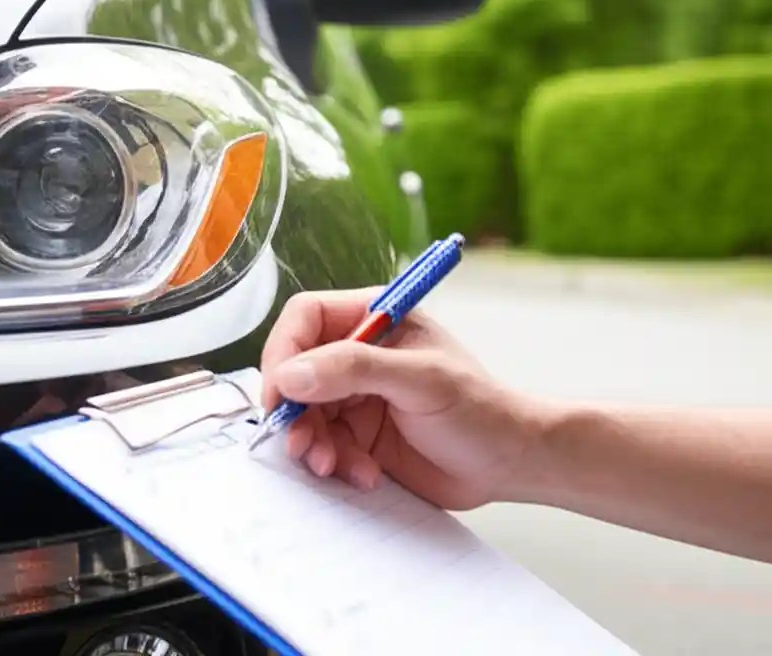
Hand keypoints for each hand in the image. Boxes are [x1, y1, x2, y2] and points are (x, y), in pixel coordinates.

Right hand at [260, 289, 545, 509]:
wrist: (511, 464)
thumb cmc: (480, 409)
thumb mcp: (419, 380)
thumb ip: (354, 368)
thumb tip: (292, 374)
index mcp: (373, 319)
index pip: (306, 319)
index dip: (285, 353)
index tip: (282, 394)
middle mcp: (357, 354)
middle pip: (296, 372)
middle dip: (296, 412)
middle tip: (302, 444)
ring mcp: (355, 396)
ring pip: (304, 414)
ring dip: (312, 443)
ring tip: (333, 464)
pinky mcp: (357, 435)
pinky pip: (322, 445)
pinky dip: (333, 463)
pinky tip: (364, 474)